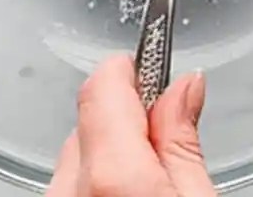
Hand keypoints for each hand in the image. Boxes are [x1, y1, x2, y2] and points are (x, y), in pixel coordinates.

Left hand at [46, 55, 215, 196]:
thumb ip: (183, 142)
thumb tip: (185, 86)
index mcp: (111, 170)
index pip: (103, 84)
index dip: (134, 70)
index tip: (159, 67)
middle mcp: (68, 185)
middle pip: (93, 120)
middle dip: (131, 124)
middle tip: (168, 152)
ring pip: (79, 153)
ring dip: (111, 157)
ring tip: (148, 189)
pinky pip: (70, 182)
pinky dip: (95, 183)